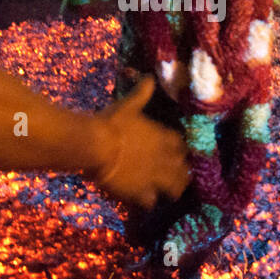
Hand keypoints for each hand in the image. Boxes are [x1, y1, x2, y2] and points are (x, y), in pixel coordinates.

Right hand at [89, 77, 189, 210]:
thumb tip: (149, 77)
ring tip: (168, 192)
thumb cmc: (112, 122)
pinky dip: (148, 201)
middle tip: (175, 174)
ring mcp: (155, 177)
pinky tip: (143, 199)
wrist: (96, 146)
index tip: (176, 151)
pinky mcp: (141, 193)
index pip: (181, 145)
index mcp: (164, 137)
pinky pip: (151, 202)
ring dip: (172, 189)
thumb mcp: (128, 104)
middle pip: (183, 169)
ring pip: (174, 188)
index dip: (179, 149)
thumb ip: (142, 93)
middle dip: (180, 172)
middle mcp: (165, 159)